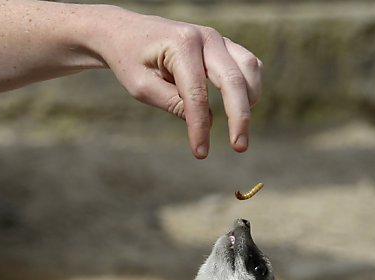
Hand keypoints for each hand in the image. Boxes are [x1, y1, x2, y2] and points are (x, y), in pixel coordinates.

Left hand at [94, 9, 262, 158]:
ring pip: (249, 67)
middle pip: (233, 80)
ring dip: (250, 100)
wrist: (125, 31)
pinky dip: (250, 86)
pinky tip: (240, 107)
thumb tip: (203, 123)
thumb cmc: (130, 59)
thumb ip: (173, 104)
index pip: (197, 93)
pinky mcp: (222, 45)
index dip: (201, 127)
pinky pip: (247, 64)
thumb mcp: (142, 87)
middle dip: (239, 117)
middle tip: (240, 147)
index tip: (200, 153)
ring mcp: (217, 38)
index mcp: (181, 44)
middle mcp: (205, 37)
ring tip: (240, 128)